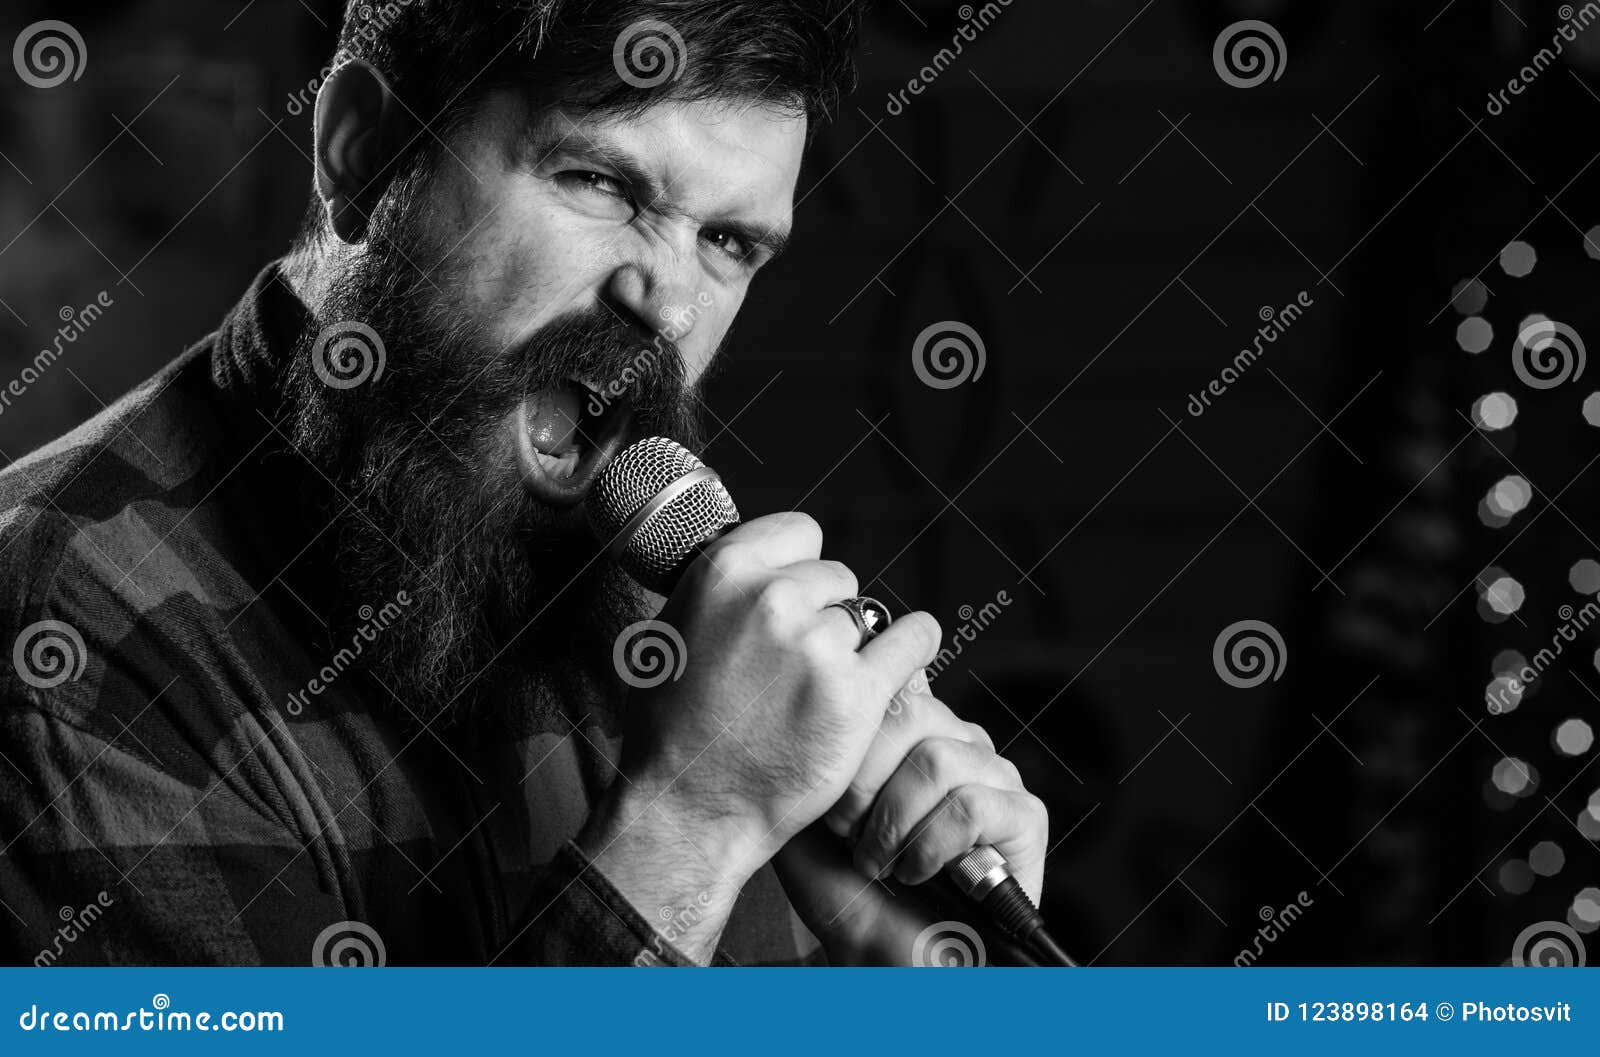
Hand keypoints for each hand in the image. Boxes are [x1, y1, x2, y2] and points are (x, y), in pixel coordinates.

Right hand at [577, 512, 939, 960]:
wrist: (689, 810)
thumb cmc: (668, 731)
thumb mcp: (667, 634)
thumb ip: (717, 592)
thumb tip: (756, 564)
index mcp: (723, 573)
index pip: (799, 532)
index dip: (799, 566)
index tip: (796, 596)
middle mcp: (772, 600)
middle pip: (836, 577)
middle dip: (824, 612)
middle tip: (800, 661)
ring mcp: (818, 647)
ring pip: (865, 617)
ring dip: (853, 646)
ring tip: (825, 687)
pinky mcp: (857, 694)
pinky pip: (914, 640)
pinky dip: (914, 646)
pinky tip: (905, 656)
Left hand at [773, 676, 1047, 963]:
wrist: (880, 963)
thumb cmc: (847, 893)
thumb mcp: (805, 816)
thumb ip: (807, 756)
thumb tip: (807, 697)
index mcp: (912, 733)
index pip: (889, 686)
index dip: (854, 740)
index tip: (833, 800)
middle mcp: (958, 743)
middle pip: (912, 712)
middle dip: (864, 782)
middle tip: (851, 833)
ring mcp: (995, 777)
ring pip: (939, 760)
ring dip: (895, 823)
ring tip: (884, 861)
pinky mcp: (1025, 818)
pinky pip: (973, 806)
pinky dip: (932, 846)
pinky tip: (921, 871)